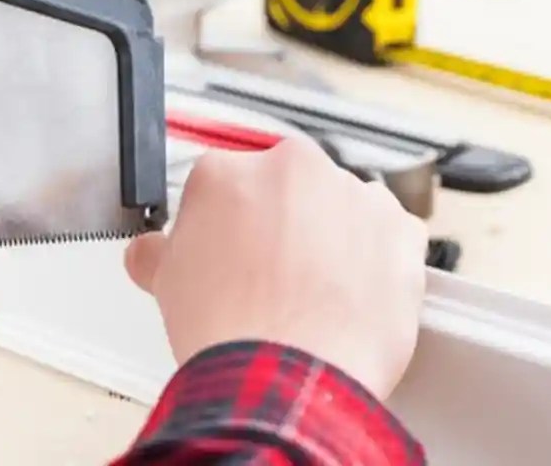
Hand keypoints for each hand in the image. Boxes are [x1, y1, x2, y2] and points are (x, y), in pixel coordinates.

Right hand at [125, 137, 427, 399]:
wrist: (287, 381)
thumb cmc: (231, 333)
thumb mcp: (166, 284)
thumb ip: (159, 252)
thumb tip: (151, 252)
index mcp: (225, 172)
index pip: (223, 184)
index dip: (226, 224)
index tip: (231, 250)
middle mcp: (291, 169)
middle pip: (286, 187)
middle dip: (282, 223)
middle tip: (272, 273)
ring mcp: (350, 195)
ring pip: (340, 206)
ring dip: (332, 237)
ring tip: (315, 292)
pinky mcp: (399, 228)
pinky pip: (388, 234)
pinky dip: (376, 259)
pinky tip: (351, 296)